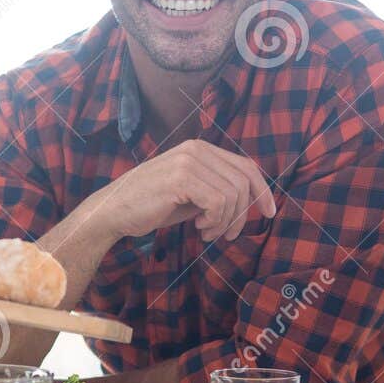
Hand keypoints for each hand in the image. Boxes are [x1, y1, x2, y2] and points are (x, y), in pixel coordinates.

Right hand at [80, 140, 276, 243]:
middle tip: (228, 235)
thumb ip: (216, 187)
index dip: (262, 191)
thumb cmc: (152, 205)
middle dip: (243, 214)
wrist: (114, 211)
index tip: (270, 214)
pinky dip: (214, 221)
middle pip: (244, 181)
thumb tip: (250, 199)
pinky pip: (218, 203)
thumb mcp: (191, 192)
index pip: (246, 166)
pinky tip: (198, 227)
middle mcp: (196, 149)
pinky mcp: (181, 179)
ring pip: (232, 195)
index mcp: (200, 148)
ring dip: (225, 222)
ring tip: (207, 232)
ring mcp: (188, 162)